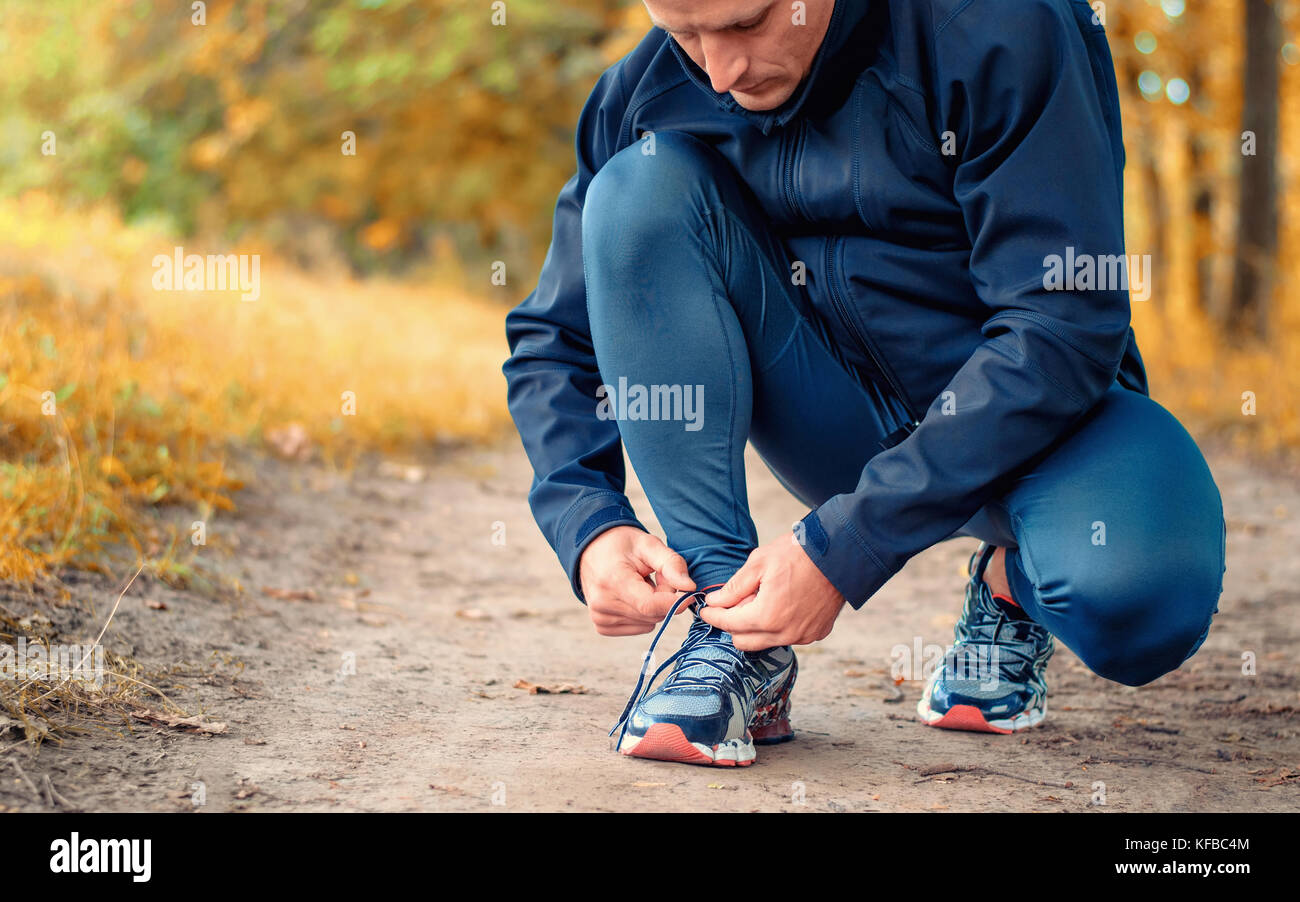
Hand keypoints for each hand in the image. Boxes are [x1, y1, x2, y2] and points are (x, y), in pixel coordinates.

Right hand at [578, 526, 696, 635]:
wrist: (593, 548)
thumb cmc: (623, 545)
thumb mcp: (650, 545)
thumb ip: (672, 564)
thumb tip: (690, 588)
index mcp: (613, 581)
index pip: (650, 605)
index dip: (674, 602)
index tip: (688, 592)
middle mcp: (602, 604)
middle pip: (653, 614)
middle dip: (664, 599)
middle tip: (657, 577)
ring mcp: (600, 617)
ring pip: (649, 623)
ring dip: (654, 607)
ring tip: (642, 584)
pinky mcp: (602, 626)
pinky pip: (639, 627)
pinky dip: (643, 614)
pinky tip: (633, 596)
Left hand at [699, 532, 845, 650]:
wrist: (841, 553)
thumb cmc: (799, 553)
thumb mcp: (759, 563)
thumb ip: (734, 588)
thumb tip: (715, 602)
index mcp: (767, 616)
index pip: (728, 624)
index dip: (713, 615)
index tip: (706, 609)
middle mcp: (785, 633)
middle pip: (744, 641)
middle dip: (733, 624)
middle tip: (736, 601)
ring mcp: (803, 636)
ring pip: (766, 641)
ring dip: (757, 626)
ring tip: (764, 598)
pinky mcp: (816, 633)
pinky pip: (788, 636)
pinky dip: (779, 625)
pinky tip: (783, 603)